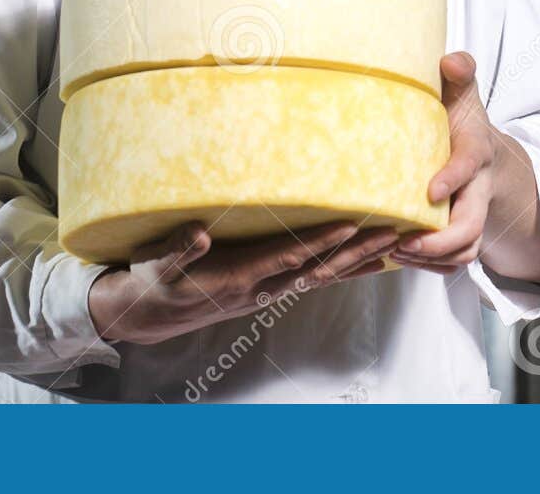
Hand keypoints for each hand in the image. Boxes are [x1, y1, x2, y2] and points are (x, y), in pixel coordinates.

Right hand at [87, 220, 399, 345]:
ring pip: (321, 276)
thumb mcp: (156, 264)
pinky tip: (366, 262)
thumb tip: (199, 234)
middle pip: (317, 269)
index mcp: (237, 278)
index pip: (287, 256)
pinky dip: (342, 270)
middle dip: (357, 251)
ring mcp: (266, 291)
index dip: (319, 242)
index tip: (350, 225)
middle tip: (394, 233)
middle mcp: (260, 288)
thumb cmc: (151, 281)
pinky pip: (312, 280)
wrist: (145, 314)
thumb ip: (177, 249)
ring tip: (394, 243)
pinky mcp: (267, 289)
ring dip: (358, 261)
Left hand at [391, 51, 496, 273]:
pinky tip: (401, 258)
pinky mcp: (463, 233)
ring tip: (395, 251)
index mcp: (475, 153)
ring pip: (464, 252)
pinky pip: (455, 262)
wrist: (484, 154)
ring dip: (431, 260)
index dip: (453, 179)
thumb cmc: (462, 121)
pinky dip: (431, 267)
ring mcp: (473, 215)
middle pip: (471, 228)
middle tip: (403, 242)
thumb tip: (451, 60)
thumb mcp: (463, 94)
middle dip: (440, 242)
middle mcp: (477, 190)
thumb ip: (460, 74)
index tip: (430, 191)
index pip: (468, 168)